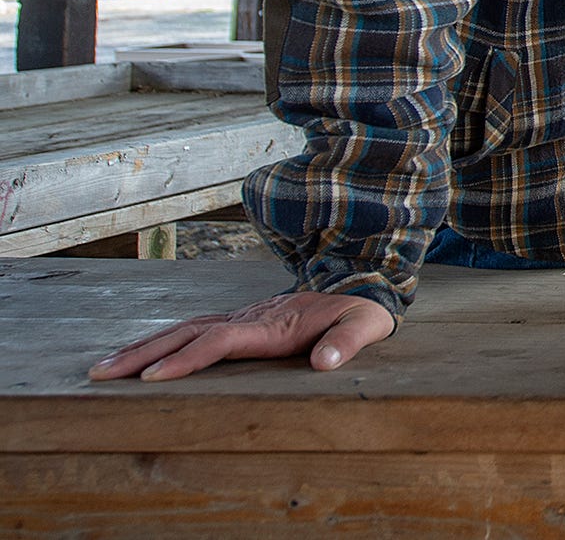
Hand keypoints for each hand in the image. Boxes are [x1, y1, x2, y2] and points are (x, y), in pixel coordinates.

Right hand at [88, 289, 394, 382]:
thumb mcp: (365, 325)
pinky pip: (191, 330)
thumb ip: (347, 343)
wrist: (358, 285)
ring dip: (142, 348)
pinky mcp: (237, 322)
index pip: (222, 341)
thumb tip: (326, 363)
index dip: (188, 358)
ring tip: (102, 368)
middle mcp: (249, 319)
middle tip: (101, 374)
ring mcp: (240, 318)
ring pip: (183, 329)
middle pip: (188, 333)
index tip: (153, 377)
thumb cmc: (359, 313)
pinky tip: (134, 357)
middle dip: (143, 354)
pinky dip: (159, 343)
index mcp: (273, 325)